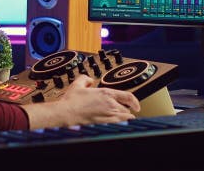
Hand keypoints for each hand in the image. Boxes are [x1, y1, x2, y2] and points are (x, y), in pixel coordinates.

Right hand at [21, 74, 140, 128]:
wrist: (66, 114)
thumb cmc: (71, 102)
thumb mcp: (77, 84)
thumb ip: (85, 78)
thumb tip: (89, 80)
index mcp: (106, 94)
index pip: (128, 96)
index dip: (135, 101)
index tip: (137, 105)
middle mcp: (110, 105)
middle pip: (127, 109)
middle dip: (127, 110)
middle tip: (125, 111)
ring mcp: (108, 116)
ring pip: (125, 118)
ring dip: (126, 118)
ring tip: (125, 120)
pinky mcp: (104, 125)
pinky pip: (119, 125)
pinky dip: (121, 125)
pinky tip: (118, 125)